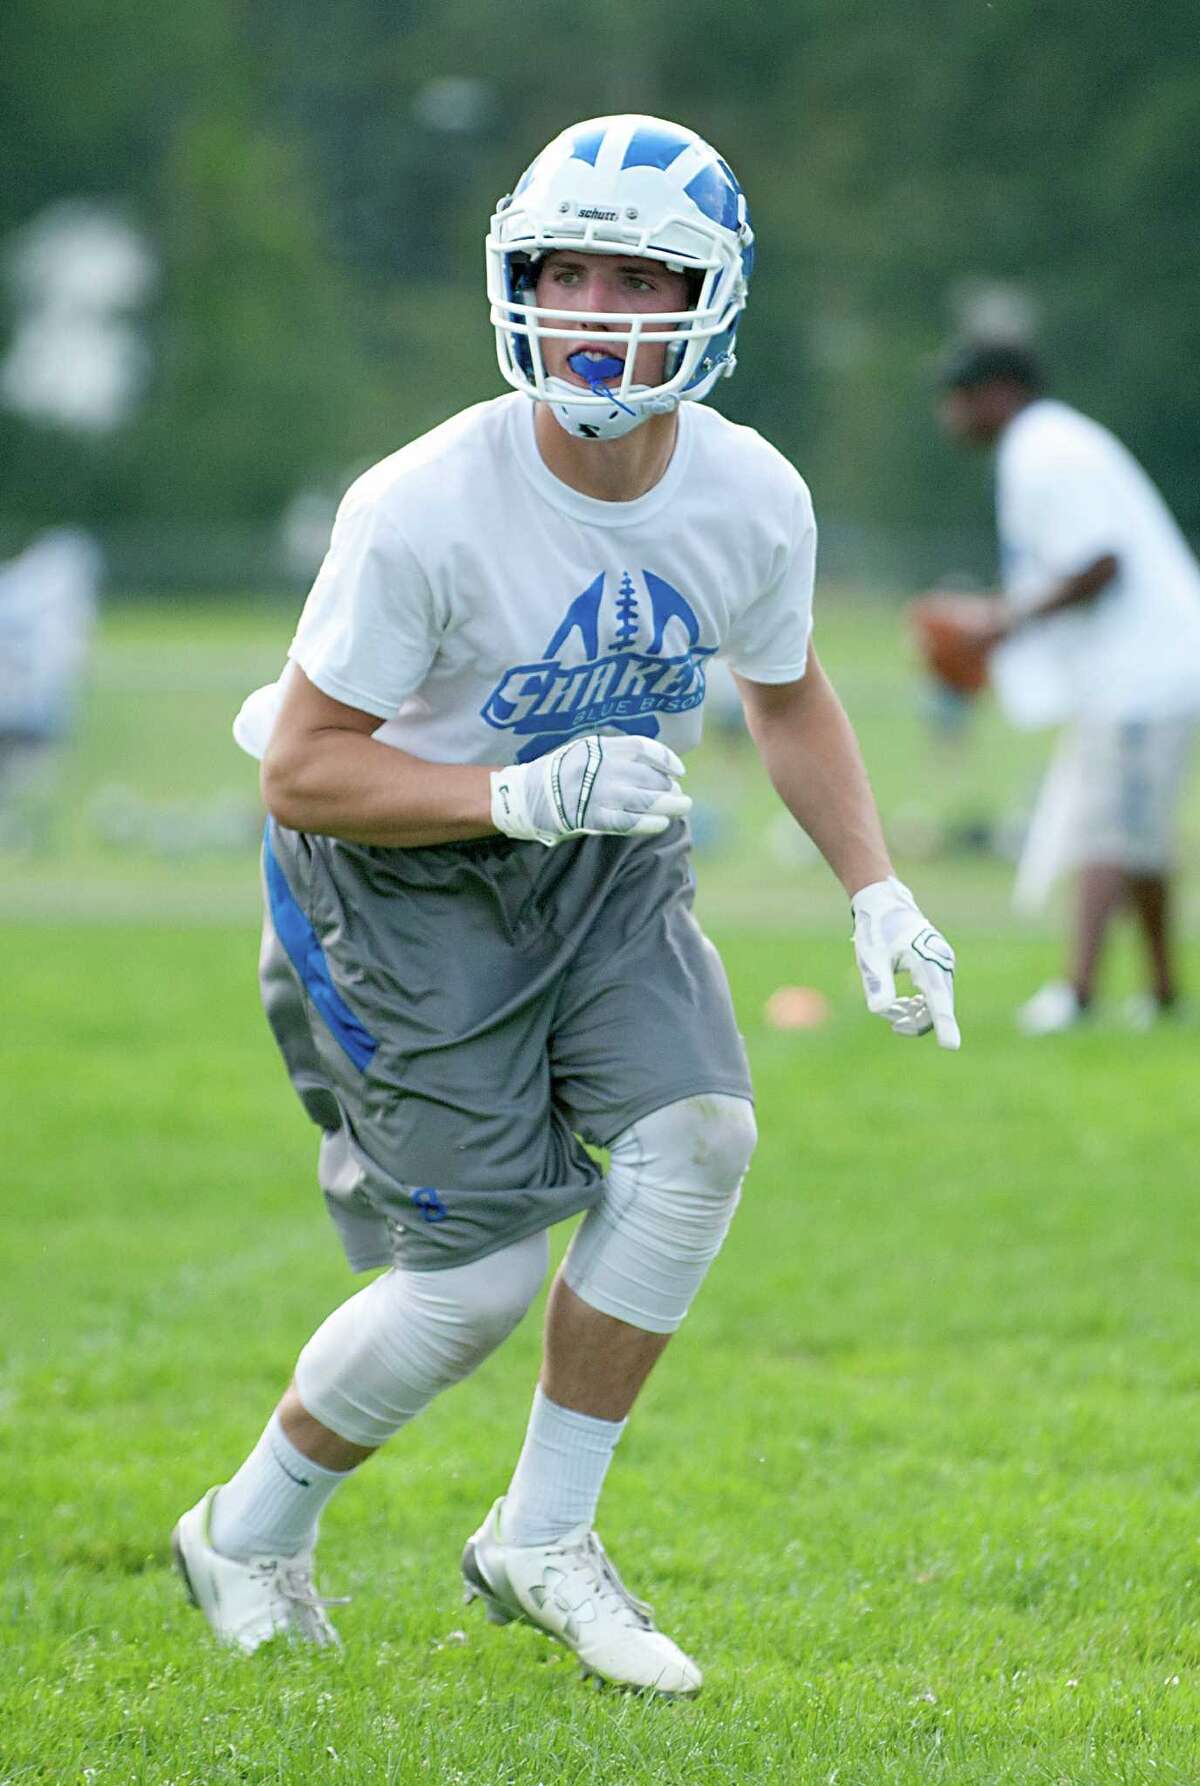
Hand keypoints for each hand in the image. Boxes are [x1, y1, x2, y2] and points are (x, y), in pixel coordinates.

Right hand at [490, 733, 690, 846]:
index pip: (642, 748)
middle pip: (648, 776)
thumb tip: (653, 767)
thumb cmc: (561, 772)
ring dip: (668, 804)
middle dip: (669, 786)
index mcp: (600, 747)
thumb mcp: (586, 750)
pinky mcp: (592, 817)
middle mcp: (602, 768)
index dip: (665, 758)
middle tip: (679, 794)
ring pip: (644, 800)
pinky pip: (629, 822)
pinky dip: (649, 823)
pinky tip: (662, 824)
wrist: (528, 794)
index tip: (679, 770)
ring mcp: (598, 794)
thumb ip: (615, 755)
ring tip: (682, 807)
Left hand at [850, 875, 959, 1049]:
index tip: (951, 1046)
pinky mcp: (937, 967)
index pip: (938, 1001)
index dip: (945, 1025)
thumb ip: (878, 984)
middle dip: (915, 1022)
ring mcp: (942, 966)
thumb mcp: (872, 958)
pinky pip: (933, 995)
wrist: (885, 905)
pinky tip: (900, 1005)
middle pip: (936, 1008)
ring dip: (914, 1014)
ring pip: (935, 1004)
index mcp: (927, 962)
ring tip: (891, 1011)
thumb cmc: (877, 929)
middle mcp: (942, 964)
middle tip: (891, 1023)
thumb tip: (880, 1012)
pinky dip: (918, 1005)